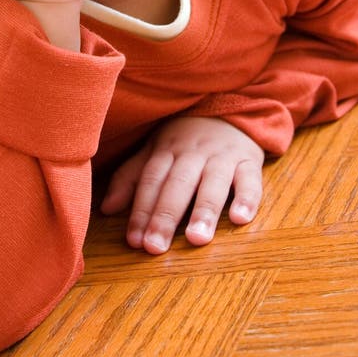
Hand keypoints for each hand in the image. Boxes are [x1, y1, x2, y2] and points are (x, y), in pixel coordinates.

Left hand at [100, 116, 263, 253]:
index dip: (140, 211)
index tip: (134, 241)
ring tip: (197, 239)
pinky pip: (251, 179)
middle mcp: (193, 153)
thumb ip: (131, 178)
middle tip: (156, 247)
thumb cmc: (186, 139)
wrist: (229, 108)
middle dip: (165, 216)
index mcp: (167, 150)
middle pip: (177, 185)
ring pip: (213, 183)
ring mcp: (223, 156)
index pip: (151, 181)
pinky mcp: (249, 160)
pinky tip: (240, 218)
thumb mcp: (155, 151)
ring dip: (204, 210)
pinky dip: (247, 198)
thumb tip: (106, 208)